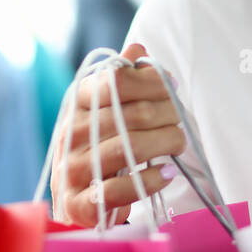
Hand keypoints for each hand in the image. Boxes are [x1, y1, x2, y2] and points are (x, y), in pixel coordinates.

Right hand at [50, 43, 186, 227]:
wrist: (75, 202)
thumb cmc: (98, 147)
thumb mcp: (105, 110)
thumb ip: (121, 79)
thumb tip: (138, 48)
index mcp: (77, 104)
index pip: (117, 80)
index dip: (153, 81)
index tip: (173, 87)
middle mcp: (70, 134)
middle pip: (133, 113)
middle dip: (169, 114)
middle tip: (181, 120)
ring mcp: (72, 169)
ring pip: (131, 147)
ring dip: (166, 142)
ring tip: (178, 143)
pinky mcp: (82, 203)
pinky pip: (123, 188)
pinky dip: (152, 179)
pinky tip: (166, 172)